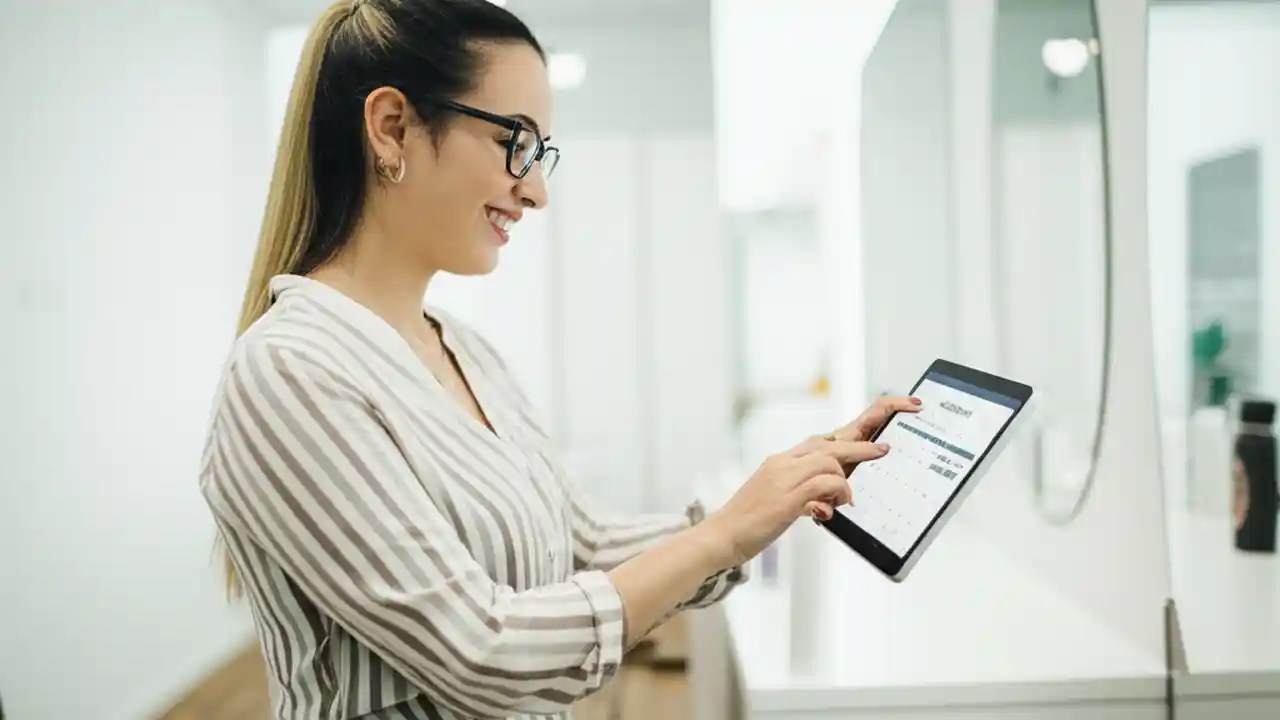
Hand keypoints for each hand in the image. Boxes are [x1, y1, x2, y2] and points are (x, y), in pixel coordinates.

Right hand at [698, 395, 922, 569]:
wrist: (721, 536)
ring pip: (830, 460)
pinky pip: (823, 484)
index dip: (850, 435)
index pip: (821, 440)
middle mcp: (782, 463)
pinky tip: (832, 509)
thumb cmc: (750, 522)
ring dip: (845, 481)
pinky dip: (836, 493)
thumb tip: (829, 496)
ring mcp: (782, 478)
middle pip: (830, 443)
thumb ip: (805, 492)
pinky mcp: (785, 497)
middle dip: (862, 445)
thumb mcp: (780, 500)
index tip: (874, 433)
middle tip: (885, 450)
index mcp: (781, 461)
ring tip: (845, 501)